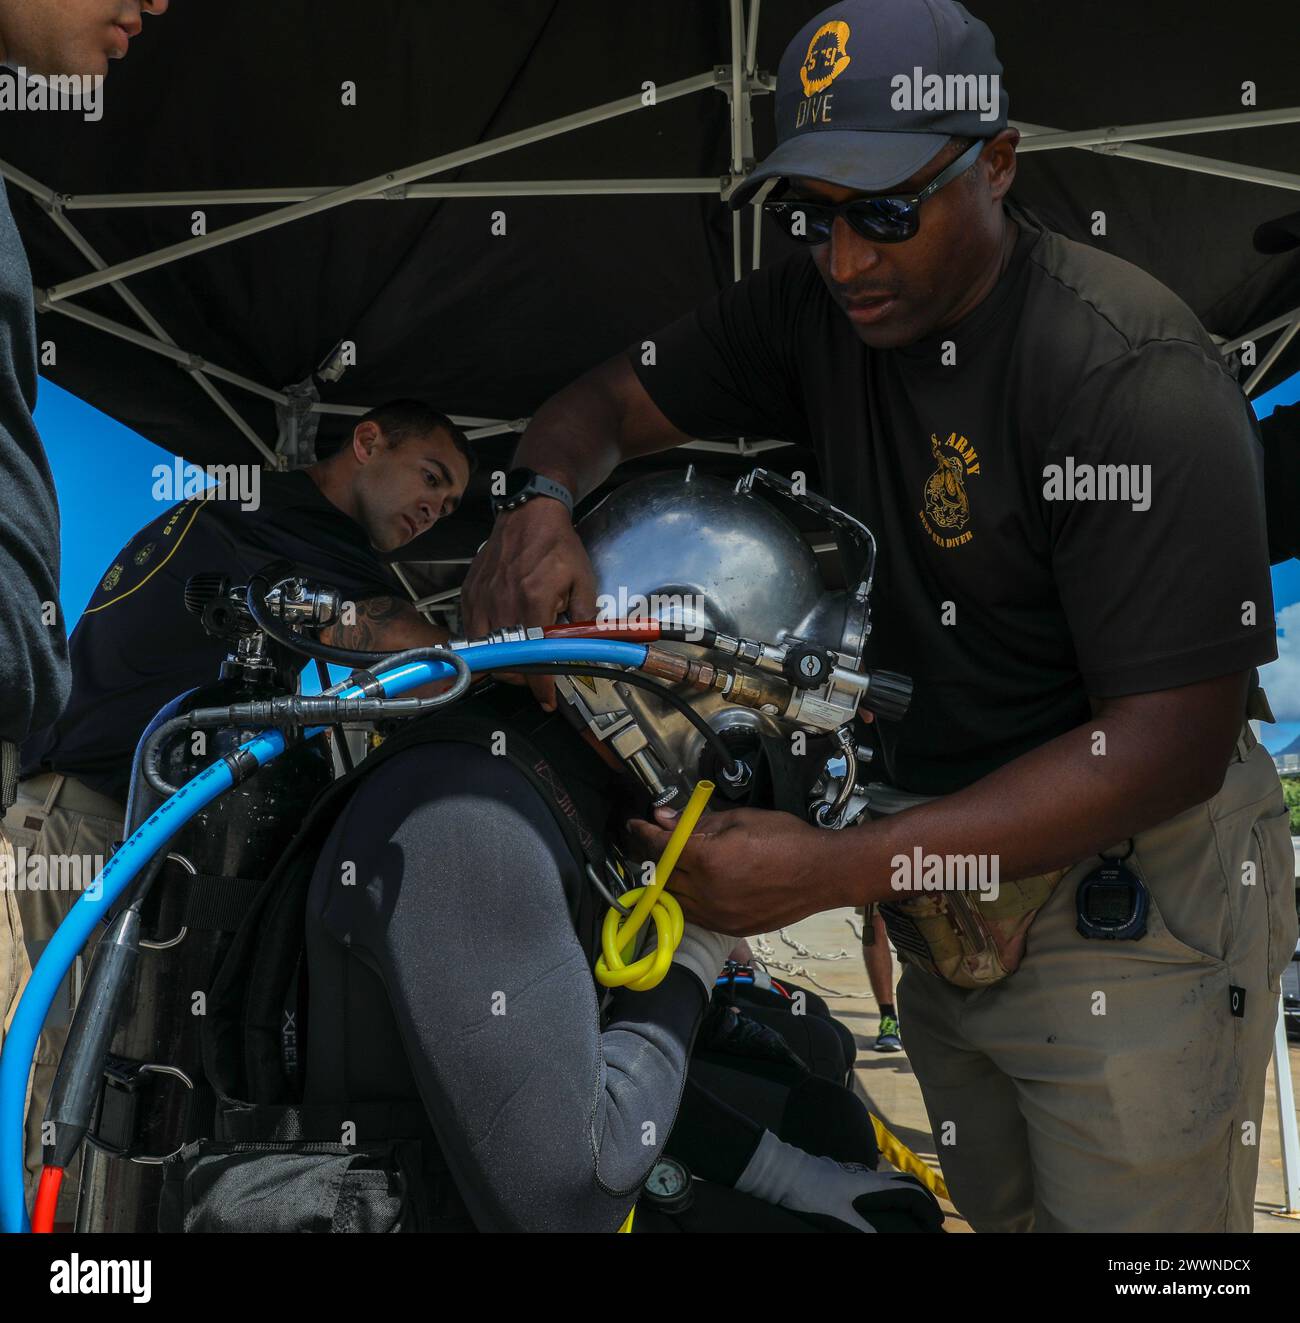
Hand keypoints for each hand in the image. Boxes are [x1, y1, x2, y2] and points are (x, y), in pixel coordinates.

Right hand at [460, 498, 596, 710]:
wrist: (529, 513)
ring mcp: (482, 599)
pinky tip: (500, 640)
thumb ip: (583, 617)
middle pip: (506, 661)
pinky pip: (471, 631)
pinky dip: (484, 644)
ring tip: (518, 659)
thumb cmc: (556, 544)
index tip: (547, 699)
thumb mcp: (583, 580)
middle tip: (536, 675)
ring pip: (484, 651)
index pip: (534, 657)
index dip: (541, 687)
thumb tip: (583, 646)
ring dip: (502, 663)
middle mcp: (503, 603)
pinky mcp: (470, 594)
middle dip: (522, 676)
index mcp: (533, 600)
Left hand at [624, 805, 836, 935]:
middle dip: (654, 857)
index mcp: (707, 859)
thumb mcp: (739, 819)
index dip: (643, 833)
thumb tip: (663, 818)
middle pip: (662, 875)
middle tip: (655, 842)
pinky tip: (693, 886)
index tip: (635, 825)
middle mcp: (706, 892)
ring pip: (674, 900)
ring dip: (667, 881)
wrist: (821, 874)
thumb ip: (697, 822)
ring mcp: (717, 915)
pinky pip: (694, 915)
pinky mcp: (729, 928)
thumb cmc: (785, 839)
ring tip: (672, 864)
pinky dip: (686, 900)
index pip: (660, 846)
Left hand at [736, 1130, 942, 1233]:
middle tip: (934, 1221)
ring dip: (908, 1196)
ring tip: (915, 1215)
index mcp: (868, 1183)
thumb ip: (862, 1230)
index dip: (927, 1208)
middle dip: (923, 1200)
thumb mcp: (836, 1216)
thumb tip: (882, 1240)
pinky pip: (877, 1184)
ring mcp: (855, 1175)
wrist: (782, 1170)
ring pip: (891, 1182)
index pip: (909, 1191)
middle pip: (904, 1183)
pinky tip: (884, 1207)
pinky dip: (891, 1195)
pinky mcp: (845, 1178)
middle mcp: (866, 1176)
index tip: (936, 1225)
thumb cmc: (808, 1190)